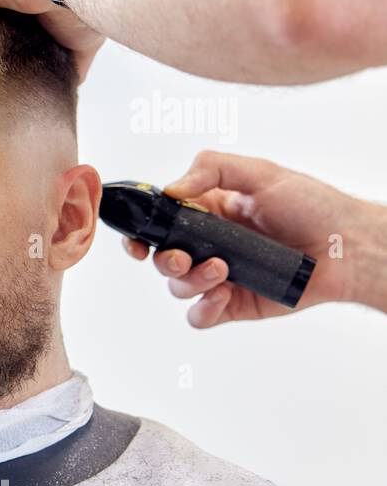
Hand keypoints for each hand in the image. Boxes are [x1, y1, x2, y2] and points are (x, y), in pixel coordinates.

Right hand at [120, 151, 372, 327]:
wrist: (348, 247)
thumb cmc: (313, 206)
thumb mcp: (261, 172)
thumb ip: (211, 168)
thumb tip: (170, 189)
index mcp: (207, 211)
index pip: (159, 222)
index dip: (141, 232)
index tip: (138, 239)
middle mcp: (208, 244)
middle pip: (161, 258)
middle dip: (164, 260)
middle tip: (183, 257)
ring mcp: (220, 276)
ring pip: (178, 287)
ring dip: (191, 281)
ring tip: (223, 270)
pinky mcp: (234, 304)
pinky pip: (199, 317)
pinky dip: (202, 310)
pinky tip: (222, 296)